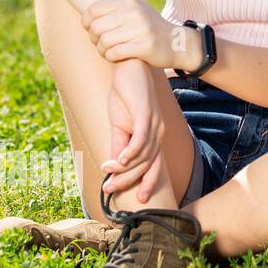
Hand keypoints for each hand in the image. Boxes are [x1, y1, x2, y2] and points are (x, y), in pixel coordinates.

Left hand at [82, 0, 186, 67]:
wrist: (179, 43)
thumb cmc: (152, 25)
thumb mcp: (141, 5)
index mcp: (131, 3)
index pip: (93, 9)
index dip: (86, 21)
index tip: (91, 29)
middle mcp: (136, 14)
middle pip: (96, 27)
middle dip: (93, 38)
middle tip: (99, 42)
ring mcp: (142, 30)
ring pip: (104, 41)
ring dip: (101, 50)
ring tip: (107, 50)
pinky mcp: (145, 47)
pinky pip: (115, 53)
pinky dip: (110, 57)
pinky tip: (115, 57)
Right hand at [101, 58, 166, 203]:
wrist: (129, 67)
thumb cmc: (125, 95)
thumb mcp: (119, 124)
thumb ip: (119, 145)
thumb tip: (114, 166)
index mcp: (154, 137)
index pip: (154, 165)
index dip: (148, 183)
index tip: (136, 199)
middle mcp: (158, 132)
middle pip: (149, 165)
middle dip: (130, 181)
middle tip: (109, 191)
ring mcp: (154, 123)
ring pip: (144, 155)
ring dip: (125, 169)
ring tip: (108, 177)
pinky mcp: (146, 114)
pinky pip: (141, 138)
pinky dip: (130, 152)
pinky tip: (118, 162)